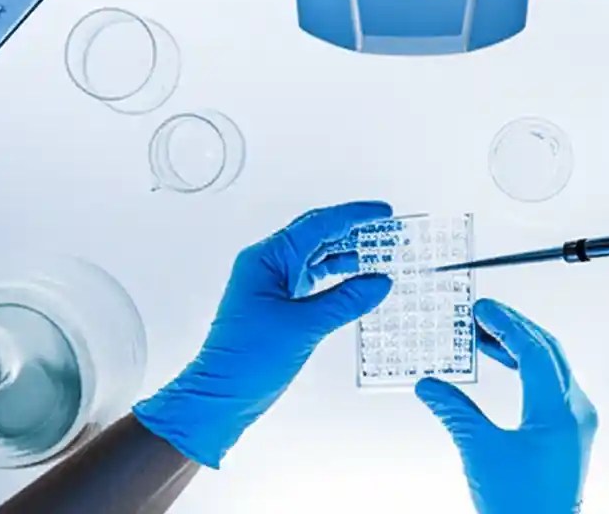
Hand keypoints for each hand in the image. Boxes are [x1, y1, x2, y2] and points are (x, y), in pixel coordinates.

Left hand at [133, 202, 393, 467]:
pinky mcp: (277, 305)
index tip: (382, 212)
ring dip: (347, 255)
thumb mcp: (305, 326)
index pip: (317, 225)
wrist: (221, 397)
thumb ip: (346, 301)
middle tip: (388, 229)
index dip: (353, 216)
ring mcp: (271, 285)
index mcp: (266, 259)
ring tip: (380, 253)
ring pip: (315, 258)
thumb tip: (379, 282)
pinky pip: (312, 281)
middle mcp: (266, 266)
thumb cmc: (247, 360)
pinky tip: (358, 282)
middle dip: (353, 231)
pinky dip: (337, 279)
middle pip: (317, 237)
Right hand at [416, 299, 597, 513]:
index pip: (534, 349)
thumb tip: (431, 386)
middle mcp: (575, 412)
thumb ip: (454, 411)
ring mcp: (576, 424)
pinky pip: (552, 387)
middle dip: (514, 327)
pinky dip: (527, 370)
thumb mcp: (479, 451)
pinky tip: (505, 367)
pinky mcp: (570, 436)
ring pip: (551, 367)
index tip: (484, 308)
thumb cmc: (523, 509)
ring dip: (519, 347)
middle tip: (484, 314)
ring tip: (486, 336)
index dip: (506, 322)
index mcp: (558, 411)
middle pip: (547, 351)